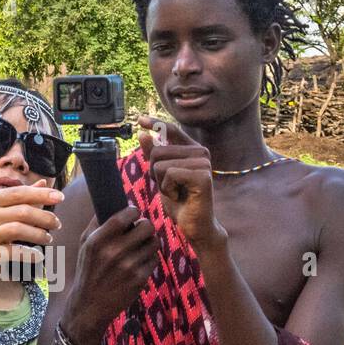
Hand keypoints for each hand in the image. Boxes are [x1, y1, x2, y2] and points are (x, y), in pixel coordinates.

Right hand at [0, 180, 63, 269]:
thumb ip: (20, 196)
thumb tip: (44, 184)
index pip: (20, 193)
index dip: (41, 194)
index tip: (60, 197)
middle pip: (22, 211)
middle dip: (45, 217)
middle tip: (57, 223)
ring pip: (18, 230)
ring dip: (39, 235)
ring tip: (48, 238)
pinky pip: (12, 252)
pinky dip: (28, 254)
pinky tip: (38, 256)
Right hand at [61, 205, 159, 344]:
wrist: (90, 306)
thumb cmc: (88, 271)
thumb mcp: (84, 246)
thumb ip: (97, 224)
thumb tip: (110, 203)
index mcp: (98, 241)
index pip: (125, 215)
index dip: (134, 211)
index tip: (133, 214)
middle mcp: (114, 252)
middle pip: (147, 226)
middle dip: (145, 226)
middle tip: (140, 231)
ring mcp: (129, 266)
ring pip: (154, 242)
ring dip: (149, 242)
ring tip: (140, 246)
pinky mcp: (139, 279)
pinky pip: (154, 259)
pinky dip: (149, 258)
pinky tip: (139, 262)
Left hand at [137, 114, 224, 246]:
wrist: (194, 225)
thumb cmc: (179, 201)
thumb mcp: (161, 176)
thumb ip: (153, 155)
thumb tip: (143, 133)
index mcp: (192, 149)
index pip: (171, 129)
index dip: (155, 123)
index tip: (139, 120)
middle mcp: (201, 152)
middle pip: (158, 151)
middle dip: (155, 173)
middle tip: (170, 187)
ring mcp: (204, 163)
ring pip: (161, 164)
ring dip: (162, 183)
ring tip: (176, 192)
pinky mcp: (203, 176)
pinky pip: (170, 174)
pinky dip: (168, 189)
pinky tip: (180, 197)